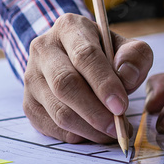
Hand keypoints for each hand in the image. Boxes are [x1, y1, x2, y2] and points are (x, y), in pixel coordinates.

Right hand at [23, 13, 152, 142]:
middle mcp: (43, 49)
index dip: (104, 83)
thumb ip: (134, 56)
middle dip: (95, 111)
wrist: (72, 58)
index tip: (121, 106)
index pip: (84, 55)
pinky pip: (51, 127)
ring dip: (88, 128)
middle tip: (117, 127)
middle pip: (65, 85)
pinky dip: (76, 135)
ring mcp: (32, 77)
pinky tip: (93, 132)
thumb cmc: (104, 54)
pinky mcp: (29, 103)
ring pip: (58, 111)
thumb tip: (127, 75)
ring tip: (111, 132)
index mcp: (69, 28)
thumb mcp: (125, 47)